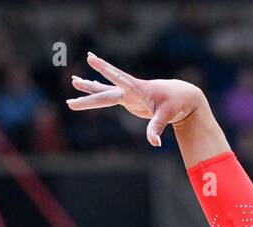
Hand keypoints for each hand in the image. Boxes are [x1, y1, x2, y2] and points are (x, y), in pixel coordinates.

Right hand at [67, 51, 204, 146]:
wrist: (180, 96)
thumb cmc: (174, 104)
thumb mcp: (166, 115)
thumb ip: (157, 128)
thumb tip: (155, 143)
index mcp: (137, 89)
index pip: (118, 78)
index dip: (105, 70)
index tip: (91, 58)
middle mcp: (129, 89)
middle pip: (106, 90)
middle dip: (89, 89)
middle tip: (73, 81)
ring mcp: (127, 93)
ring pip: (104, 89)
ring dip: (89, 86)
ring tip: (73, 81)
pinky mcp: (128, 99)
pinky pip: (108, 95)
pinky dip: (97, 92)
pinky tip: (87, 86)